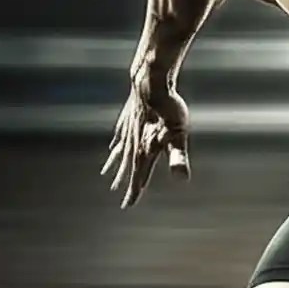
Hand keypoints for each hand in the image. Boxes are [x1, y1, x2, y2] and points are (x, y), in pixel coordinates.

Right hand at [101, 77, 190, 207]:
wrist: (150, 82)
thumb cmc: (168, 108)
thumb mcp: (178, 134)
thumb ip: (178, 157)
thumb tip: (182, 179)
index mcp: (144, 150)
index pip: (139, 176)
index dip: (134, 191)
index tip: (127, 205)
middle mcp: (133, 142)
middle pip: (128, 166)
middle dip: (124, 181)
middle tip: (118, 194)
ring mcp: (129, 129)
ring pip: (120, 151)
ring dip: (115, 164)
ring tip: (107, 174)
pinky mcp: (129, 118)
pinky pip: (119, 136)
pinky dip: (116, 144)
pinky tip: (112, 146)